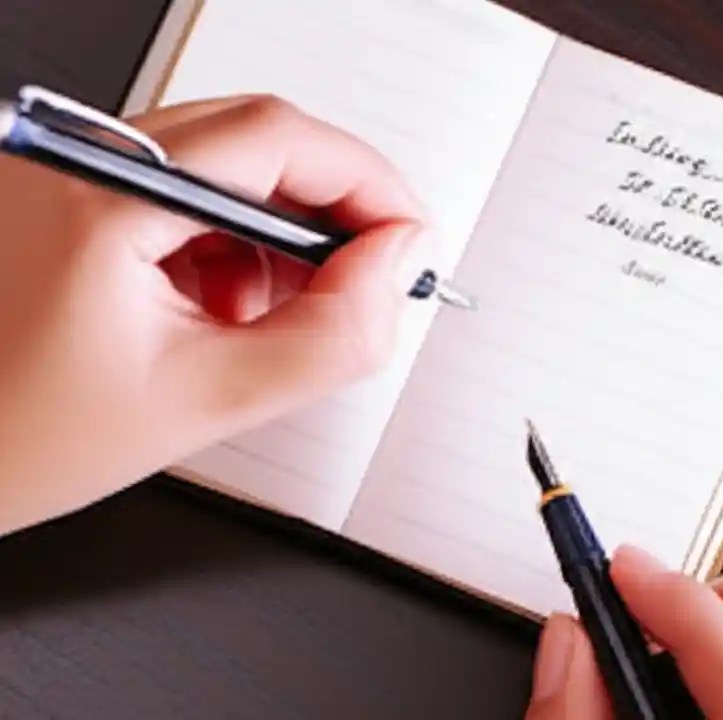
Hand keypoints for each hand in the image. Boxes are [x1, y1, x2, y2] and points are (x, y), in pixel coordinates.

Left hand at [0, 95, 431, 535]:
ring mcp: (69, 169)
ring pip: (229, 163)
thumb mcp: (208, 399)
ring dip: (276, 235)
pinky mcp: (73, 188)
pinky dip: (229, 243)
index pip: (277, 138)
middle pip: (259, 138)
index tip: (409, 239)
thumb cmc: (22, 438)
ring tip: (260, 320)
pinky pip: (187, 188)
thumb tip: (397, 267)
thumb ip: (332, 335)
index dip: (368, 183)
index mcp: (100, 199)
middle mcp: (76, 159)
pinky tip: (216, 309)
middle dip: (329, 212)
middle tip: (365, 279)